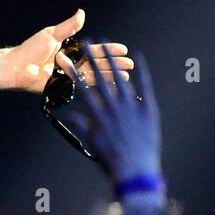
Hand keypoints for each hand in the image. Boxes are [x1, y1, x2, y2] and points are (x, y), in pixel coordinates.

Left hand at [1, 9, 133, 92]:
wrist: (16, 66)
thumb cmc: (31, 49)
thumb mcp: (52, 34)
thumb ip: (69, 26)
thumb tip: (81, 12)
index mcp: (70, 52)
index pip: (93, 51)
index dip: (108, 50)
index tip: (123, 49)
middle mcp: (71, 65)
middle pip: (97, 65)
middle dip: (114, 64)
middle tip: (129, 65)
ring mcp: (68, 77)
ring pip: (94, 76)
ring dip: (109, 76)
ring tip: (125, 77)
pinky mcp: (63, 87)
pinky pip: (82, 87)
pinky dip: (96, 87)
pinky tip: (108, 88)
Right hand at [56, 43, 160, 182]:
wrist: (136, 172)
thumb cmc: (112, 161)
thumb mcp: (92, 144)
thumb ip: (82, 126)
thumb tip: (69, 115)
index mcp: (97, 116)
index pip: (82, 88)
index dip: (73, 72)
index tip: (66, 60)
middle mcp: (113, 108)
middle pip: (100, 78)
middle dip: (92, 59)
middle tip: (87, 42)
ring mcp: (132, 108)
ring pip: (121, 78)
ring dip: (113, 60)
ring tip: (108, 45)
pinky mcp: (148, 110)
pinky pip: (145, 87)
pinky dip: (142, 72)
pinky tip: (138, 59)